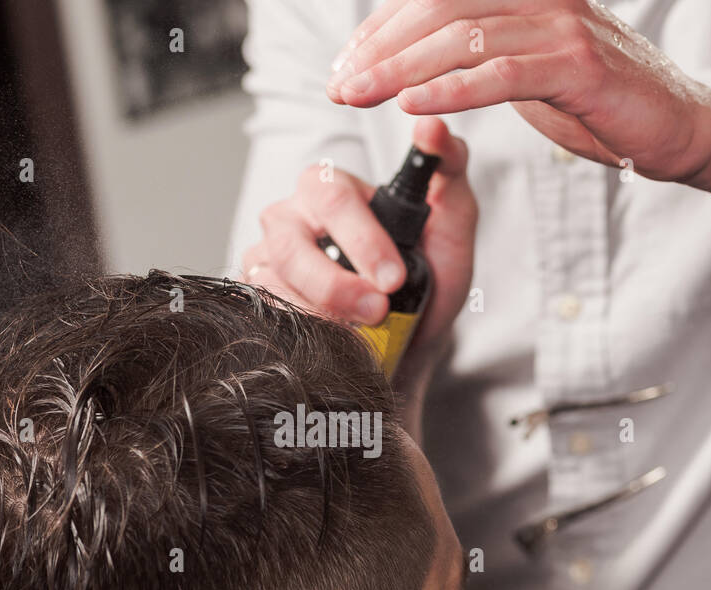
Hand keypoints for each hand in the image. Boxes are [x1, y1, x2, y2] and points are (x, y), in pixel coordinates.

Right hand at [241, 117, 475, 374]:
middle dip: (337, 283)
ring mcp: (268, 260)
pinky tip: (336, 336)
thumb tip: (434, 124)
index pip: (331, 200)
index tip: (395, 279)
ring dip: (324, 312)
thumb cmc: (429, 279)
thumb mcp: (452, 223)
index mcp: (330, 189)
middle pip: (291, 243)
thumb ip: (450, 168)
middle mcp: (291, 219)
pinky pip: (267, 313)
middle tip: (378, 310)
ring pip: (276, 283)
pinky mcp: (258, 299)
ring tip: (363, 330)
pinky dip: (306, 329)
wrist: (411, 343)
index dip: (362, 240)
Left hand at [326, 0, 710, 186]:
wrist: (678, 126)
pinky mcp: (578, 67)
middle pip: (439, 11)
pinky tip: (412, 105)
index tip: (344, 66)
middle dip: (378, 49)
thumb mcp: (528, 71)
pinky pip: (501, 75)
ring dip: (400, 69)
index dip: (381, 29)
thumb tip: (417, 68)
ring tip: (357, 96)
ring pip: (462, 39)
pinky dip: (451, 89)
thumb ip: (480, 59)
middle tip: (339, 85)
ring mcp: (562, 27)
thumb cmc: (600, 102)